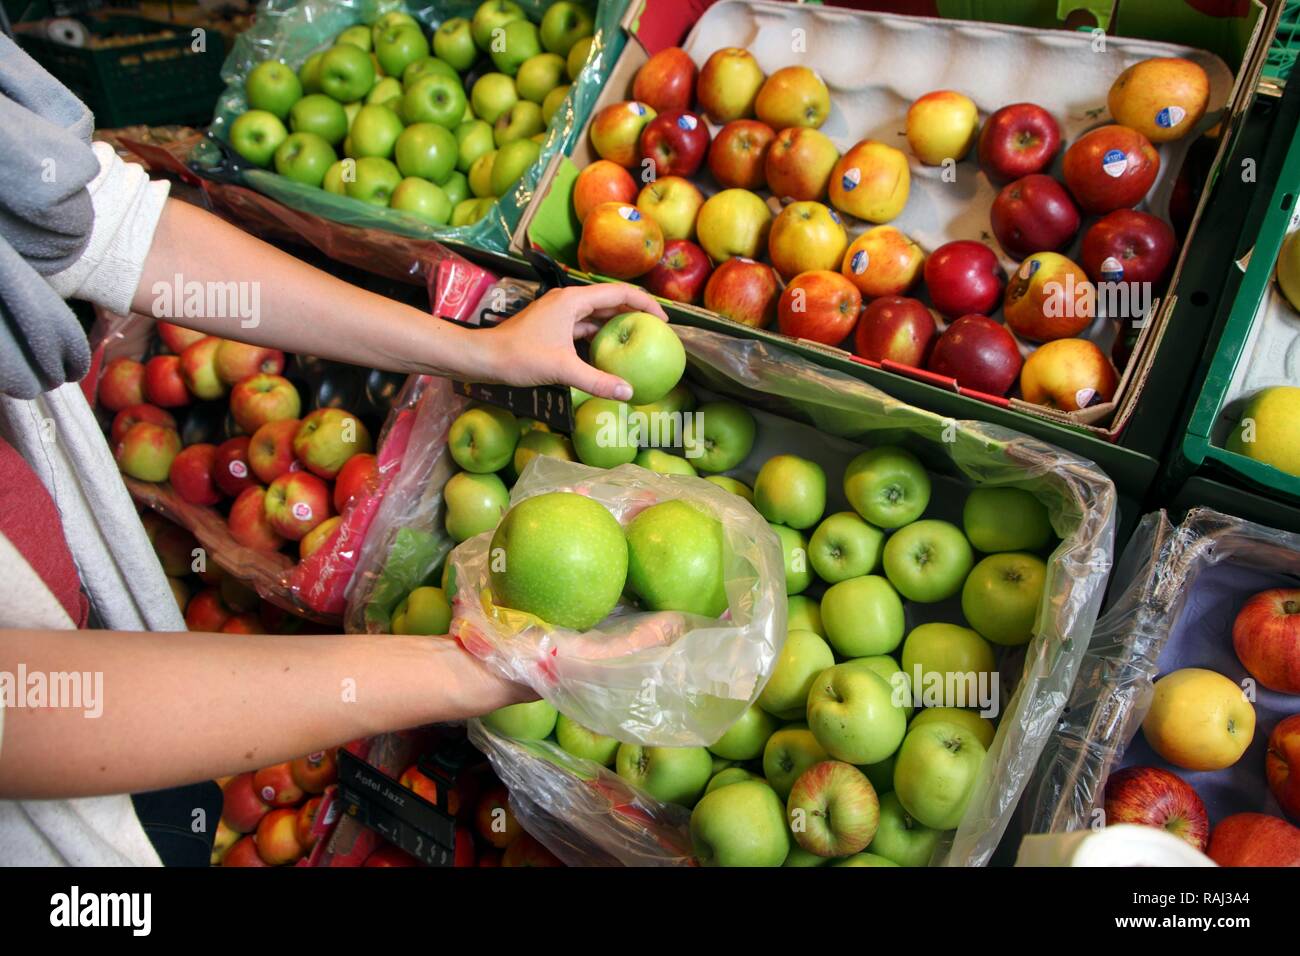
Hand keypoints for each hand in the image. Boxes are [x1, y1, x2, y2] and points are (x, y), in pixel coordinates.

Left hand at [483, 284, 669, 400]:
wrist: (483, 358)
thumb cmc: (518, 357)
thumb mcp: (561, 369)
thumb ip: (596, 380)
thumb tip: (628, 392)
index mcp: (573, 300)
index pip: (619, 293)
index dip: (645, 303)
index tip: (664, 321)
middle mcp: (568, 302)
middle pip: (610, 301)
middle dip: (635, 314)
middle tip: (657, 332)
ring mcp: (559, 314)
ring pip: (596, 315)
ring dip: (617, 326)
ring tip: (639, 341)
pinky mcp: (553, 328)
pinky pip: (583, 328)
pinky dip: (599, 338)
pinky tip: (609, 354)